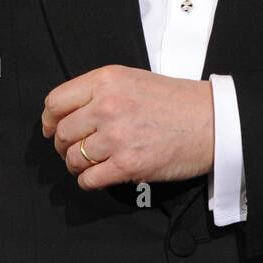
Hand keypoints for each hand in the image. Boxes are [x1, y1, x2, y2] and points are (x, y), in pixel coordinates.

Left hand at [41, 64, 214, 190]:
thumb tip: (68, 114)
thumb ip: (100, 92)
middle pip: (62, 133)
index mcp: (107, 80)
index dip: (49, 120)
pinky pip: (90, 179)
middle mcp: (107, 106)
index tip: (52, 128)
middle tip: (74, 150)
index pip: (56, 101)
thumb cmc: (177, 101)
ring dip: (76, 166)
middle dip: (63, 146)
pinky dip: (89, 182)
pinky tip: (99, 177)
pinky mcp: (128, 164)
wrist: (213, 120)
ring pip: (73, 159)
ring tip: (89, 164)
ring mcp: (117, 136)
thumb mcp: (133, 80)